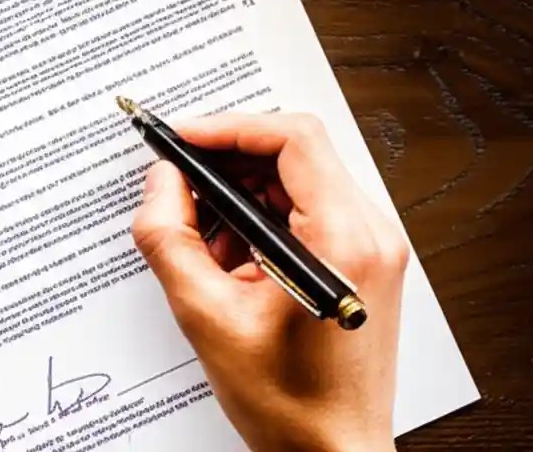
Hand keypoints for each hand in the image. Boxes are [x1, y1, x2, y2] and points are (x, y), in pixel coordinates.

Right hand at [132, 113, 408, 451]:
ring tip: (204, 237)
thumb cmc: (290, 404)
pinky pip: (309, 212)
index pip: (292, 140)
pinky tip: (230, 257)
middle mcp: (371, 236)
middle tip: (180, 182)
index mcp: (345, 241)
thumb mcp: (206, 316)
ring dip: (244, 195)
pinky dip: (263, 219)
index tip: (183, 138)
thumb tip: (161, 183)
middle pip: (296, 153)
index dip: (229, 128)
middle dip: (229, 162)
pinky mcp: (362, 262)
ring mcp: (371, 249)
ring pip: (300, 181)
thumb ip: (171, 238)